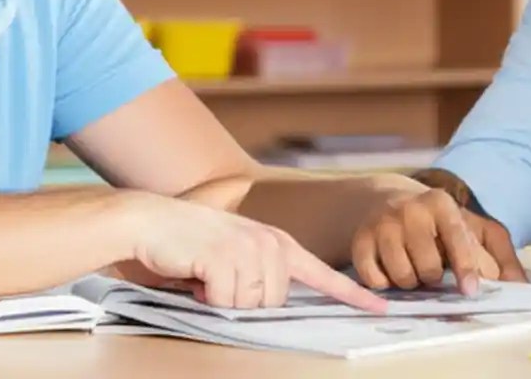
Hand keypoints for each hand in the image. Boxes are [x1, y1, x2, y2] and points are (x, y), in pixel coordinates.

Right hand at [126, 192, 385, 312]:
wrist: (149, 222)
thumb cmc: (188, 246)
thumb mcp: (234, 257)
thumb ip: (260, 275)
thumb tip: (271, 302)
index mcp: (277, 243)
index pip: (322, 274)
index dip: (352, 294)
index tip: (381, 308)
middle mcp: (270, 242)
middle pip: (275, 302)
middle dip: (244, 301)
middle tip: (218, 280)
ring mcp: (249, 248)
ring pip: (251, 304)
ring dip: (222, 298)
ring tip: (205, 274)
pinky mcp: (225, 257)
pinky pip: (225, 300)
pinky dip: (205, 296)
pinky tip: (194, 274)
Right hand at [351, 188, 525, 294]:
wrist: (387, 202)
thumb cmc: (439, 224)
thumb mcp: (472, 229)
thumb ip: (499, 257)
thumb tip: (520, 287)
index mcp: (441, 203)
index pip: (456, 239)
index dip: (465, 268)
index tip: (470, 291)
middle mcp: (409, 210)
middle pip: (429, 267)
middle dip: (435, 278)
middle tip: (433, 270)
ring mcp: (382, 224)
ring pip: (402, 277)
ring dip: (412, 283)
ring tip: (414, 269)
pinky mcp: (359, 241)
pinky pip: (375, 280)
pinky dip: (385, 285)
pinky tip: (391, 271)